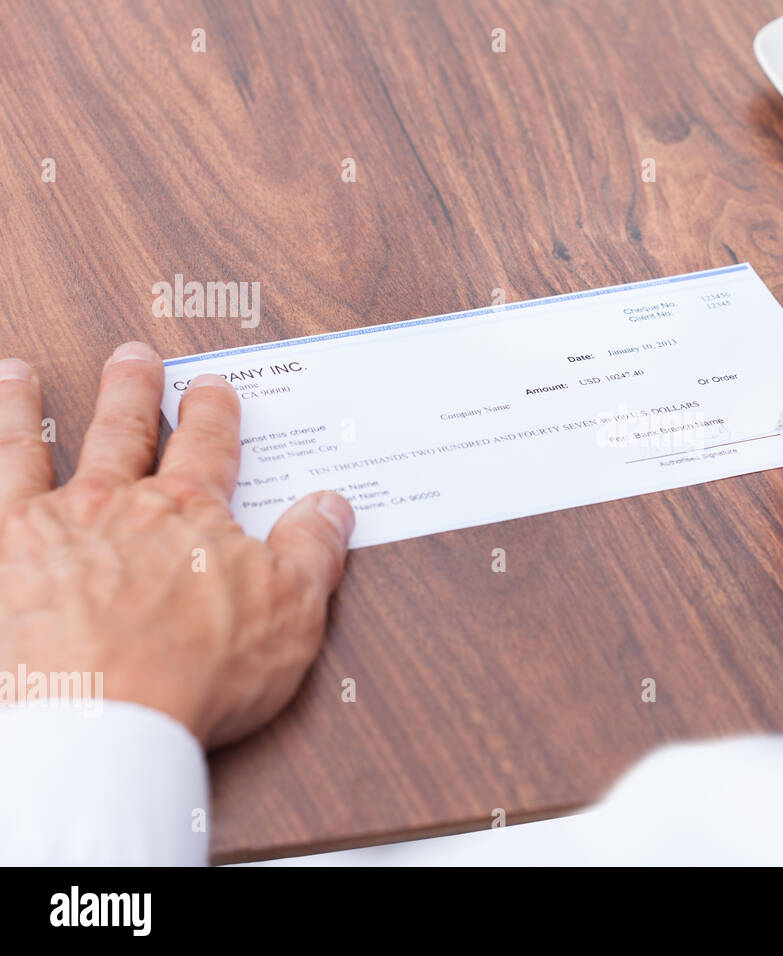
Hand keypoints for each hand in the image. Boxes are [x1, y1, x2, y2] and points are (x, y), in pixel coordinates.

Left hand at [0, 343, 354, 747]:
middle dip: (132, 390)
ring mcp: (42, 530)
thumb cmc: (196, 672)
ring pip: (28, 449)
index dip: (214, 412)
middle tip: (133, 357)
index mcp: (189, 511)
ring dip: (23, 408)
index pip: (208, 445)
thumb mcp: (292, 609)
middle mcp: (112, 505)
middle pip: (124, 431)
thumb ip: (313, 549)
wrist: (98, 723)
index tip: (213, 388)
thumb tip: (332, 504)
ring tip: (18, 374)